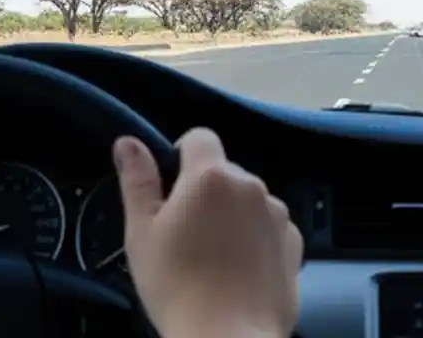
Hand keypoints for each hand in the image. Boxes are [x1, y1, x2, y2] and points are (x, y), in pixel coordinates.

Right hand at [114, 128, 301, 337]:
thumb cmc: (177, 286)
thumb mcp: (141, 232)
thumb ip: (137, 181)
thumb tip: (128, 142)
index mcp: (211, 175)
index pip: (199, 137)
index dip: (181, 156)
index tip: (170, 189)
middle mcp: (251, 186)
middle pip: (224, 172)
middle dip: (205, 192)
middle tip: (184, 234)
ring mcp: (277, 215)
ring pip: (248, 200)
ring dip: (232, 215)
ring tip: (213, 258)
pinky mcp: (294, 244)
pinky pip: (270, 228)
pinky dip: (256, 240)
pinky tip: (239, 270)